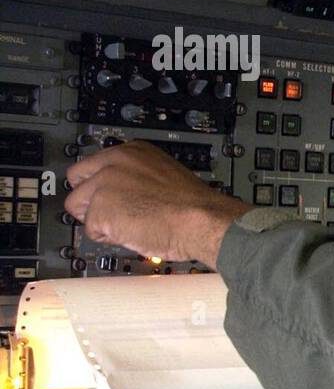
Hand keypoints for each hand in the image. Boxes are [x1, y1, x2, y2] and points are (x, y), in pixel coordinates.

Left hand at [65, 141, 252, 268]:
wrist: (202, 221)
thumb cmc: (193, 206)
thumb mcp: (164, 174)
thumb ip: (139, 176)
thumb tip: (127, 189)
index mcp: (132, 151)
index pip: (93, 163)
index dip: (99, 184)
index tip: (105, 194)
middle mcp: (114, 162)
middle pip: (76, 180)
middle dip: (89, 199)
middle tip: (112, 212)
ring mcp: (104, 184)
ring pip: (79, 207)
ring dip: (99, 219)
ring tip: (128, 224)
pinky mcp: (99, 209)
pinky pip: (91, 230)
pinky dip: (108, 237)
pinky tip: (131, 233)